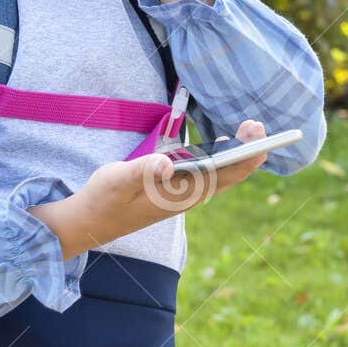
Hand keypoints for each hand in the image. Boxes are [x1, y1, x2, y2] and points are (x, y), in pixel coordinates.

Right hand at [34, 121, 269, 259]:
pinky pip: (207, 174)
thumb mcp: (118, 181)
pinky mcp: (175, 190)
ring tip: (248, 130)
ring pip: (221, 174)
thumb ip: (142, 171)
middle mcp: (189, 196)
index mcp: (182, 195)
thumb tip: (166, 163)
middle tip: (256, 124)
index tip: (257, 134)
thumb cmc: (104, 199)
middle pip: (230, 174)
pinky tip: (224, 143)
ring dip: (236, 153)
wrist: (90, 222)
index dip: (246, 155)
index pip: (226, 175)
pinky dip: (220, 157)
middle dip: (248, 150)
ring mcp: (183, 194)